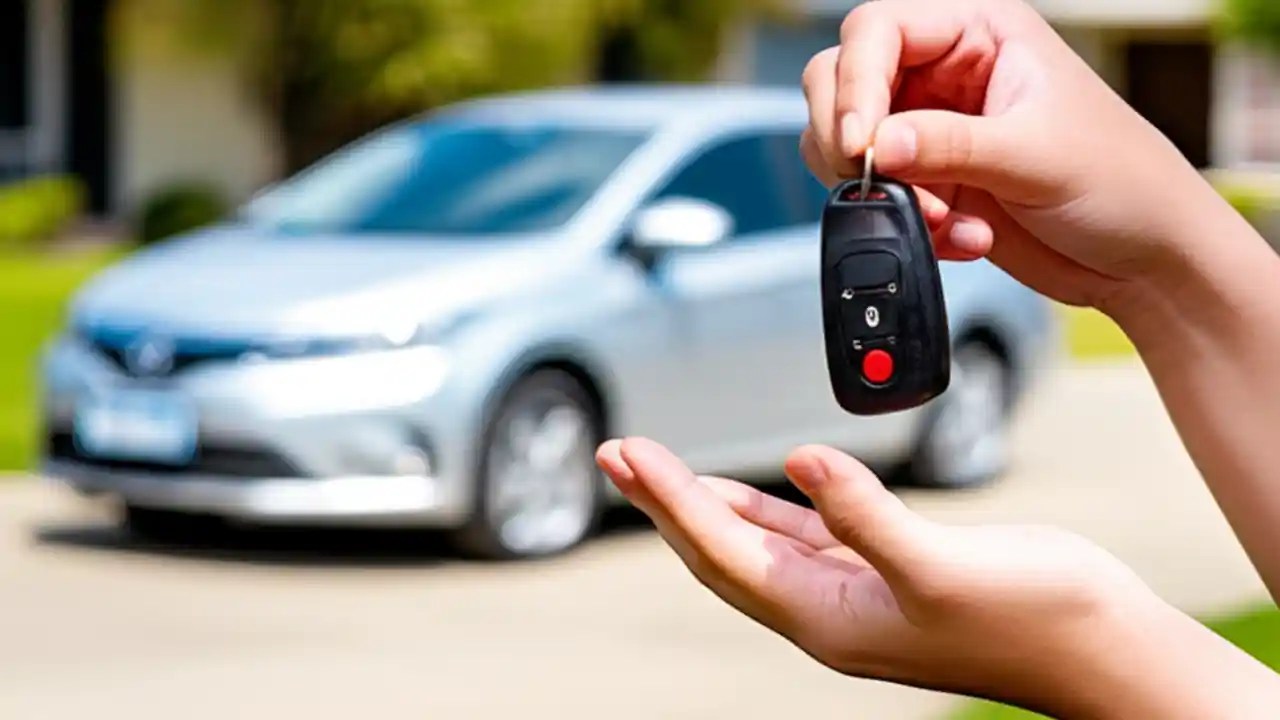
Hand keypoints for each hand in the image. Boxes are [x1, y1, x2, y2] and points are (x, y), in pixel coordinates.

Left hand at [597, 438, 1279, 717]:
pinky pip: (800, 537)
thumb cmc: (1037, 616)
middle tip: (615, 454)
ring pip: (754, 544)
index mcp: (828, 619)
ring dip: (702, 504)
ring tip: (654, 469)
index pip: (724, 551)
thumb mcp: (946, 566)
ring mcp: (854, 595)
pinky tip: (745, 487)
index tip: (626, 454)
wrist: (1104, 650)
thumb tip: (801, 461)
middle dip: (664, 503)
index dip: (670, 501)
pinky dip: (762, 508)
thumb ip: (866, 519)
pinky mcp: (883, 573)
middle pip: (720, 551)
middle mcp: (827, 613)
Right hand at [801, 0, 1232, 312]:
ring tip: (937, 217)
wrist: (1143, 258)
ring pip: (845, 141)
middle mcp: (947, 73)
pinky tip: (957, 236)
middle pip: (843, 79)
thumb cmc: (1123, 181)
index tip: (862, 143)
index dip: (856, 82)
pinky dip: (899, 222)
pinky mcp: (927, 183)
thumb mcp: (1036, 155)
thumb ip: (949, 146)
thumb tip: (875, 146)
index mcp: (981, 33)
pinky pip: (873, 196)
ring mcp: (931, 130)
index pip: (879, 30)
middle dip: (849, 137)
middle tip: (870, 179)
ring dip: (877, 190)